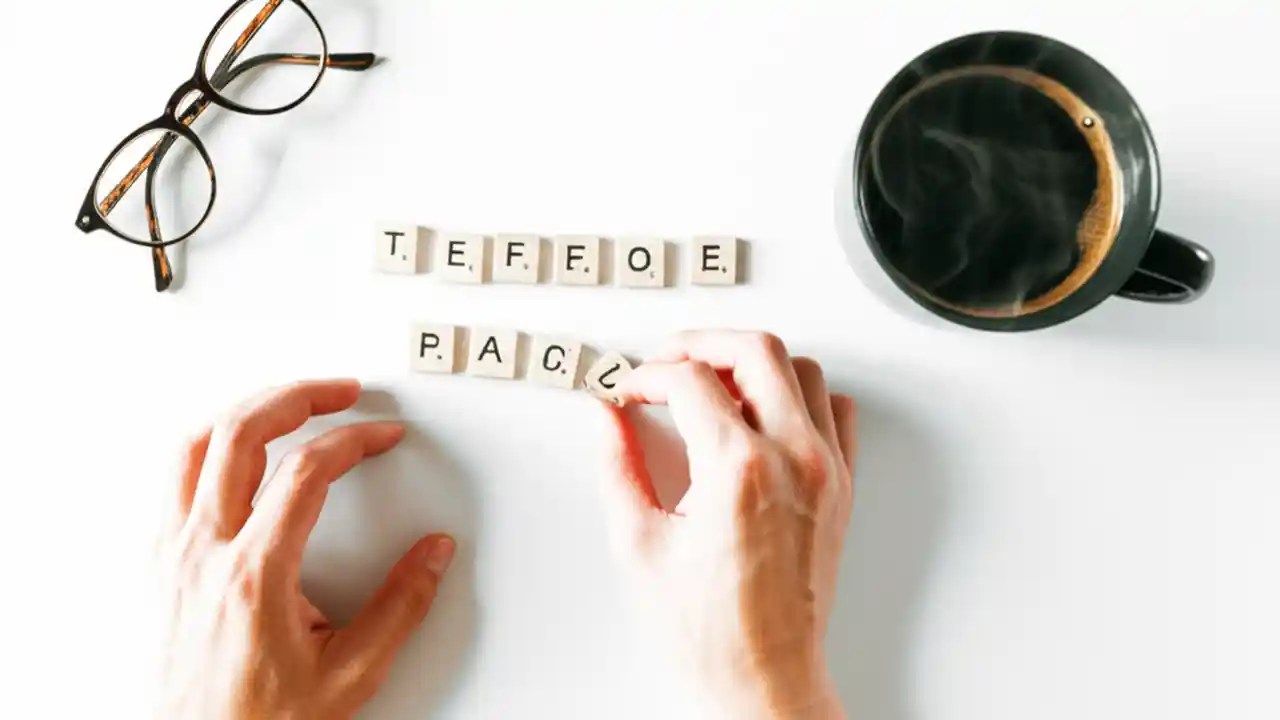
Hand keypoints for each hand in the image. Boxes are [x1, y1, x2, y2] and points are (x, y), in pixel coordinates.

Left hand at [156, 379, 455, 719]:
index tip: (381, 436)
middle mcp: (202, 554)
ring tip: (288, 404)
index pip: (304, 473)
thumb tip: (433, 554)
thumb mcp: (351, 673)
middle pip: (239, 435)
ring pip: (194, 446)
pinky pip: (173, 478)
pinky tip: (235, 450)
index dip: (352, 441)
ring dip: (246, 412)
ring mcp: (172, 556)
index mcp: (254, 575)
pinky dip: (210, 446)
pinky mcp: (159, 565)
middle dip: (297, 396)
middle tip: (338, 390)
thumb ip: (401, 607)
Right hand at [599, 331, 854, 719]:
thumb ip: (617, 466)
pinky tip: (766, 414)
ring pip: (802, 371)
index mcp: (737, 468)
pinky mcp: (841, 488)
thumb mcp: (639, 543)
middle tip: (668, 362)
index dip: (647, 375)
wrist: (765, 678)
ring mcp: (825, 471)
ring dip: (753, 365)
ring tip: (712, 385)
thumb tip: (605, 418)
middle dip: (701, 343)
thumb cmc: (709, 631)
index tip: (629, 391)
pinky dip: (802, 397)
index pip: (689, 379)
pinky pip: (837, 412)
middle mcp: (792, 459)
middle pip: (755, 350)